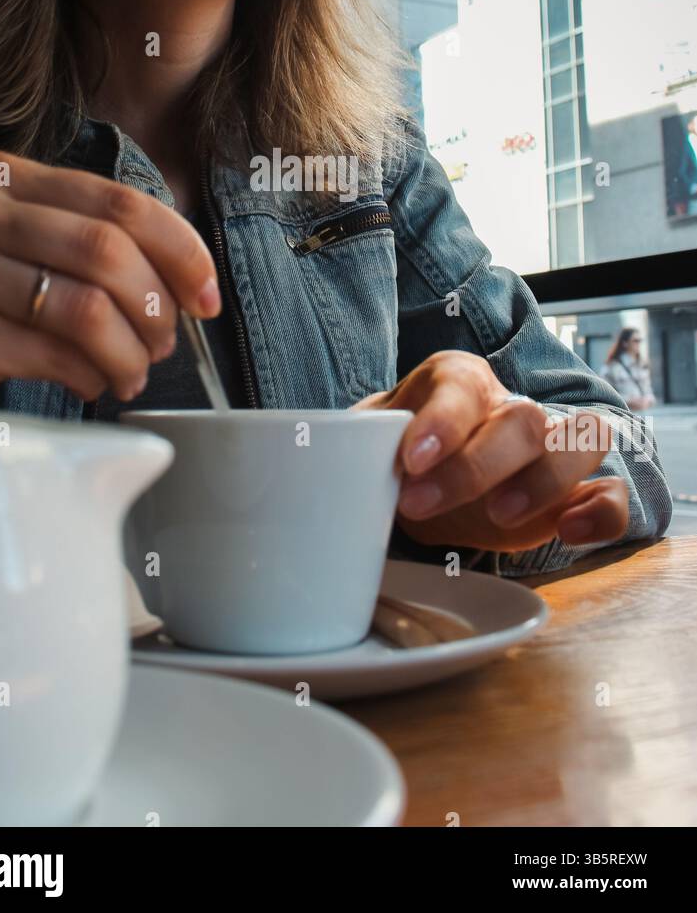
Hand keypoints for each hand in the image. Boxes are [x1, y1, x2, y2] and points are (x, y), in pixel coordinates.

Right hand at [0, 149, 220, 405]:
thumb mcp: (25, 244)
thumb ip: (93, 243)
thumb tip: (190, 284)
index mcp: (0, 175)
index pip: (118, 200)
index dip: (180, 251)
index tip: (207, 296)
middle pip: (106, 250)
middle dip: (156, 306)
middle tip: (164, 343)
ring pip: (86, 308)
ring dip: (129, 352)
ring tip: (131, 371)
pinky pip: (52, 356)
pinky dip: (89, 376)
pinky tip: (90, 382)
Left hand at [352, 351, 628, 552]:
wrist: (428, 479)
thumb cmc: (394, 452)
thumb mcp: (363, 440)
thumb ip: (344, 444)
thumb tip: (303, 462)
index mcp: (456, 381)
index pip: (459, 386)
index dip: (440, 421)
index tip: (409, 460)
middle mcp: (510, 405)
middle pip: (521, 419)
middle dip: (474, 466)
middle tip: (421, 503)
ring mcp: (550, 448)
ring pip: (578, 440)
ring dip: (544, 480)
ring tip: (501, 517)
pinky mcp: (573, 493)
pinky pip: (608, 492)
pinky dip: (602, 509)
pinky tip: (571, 531)